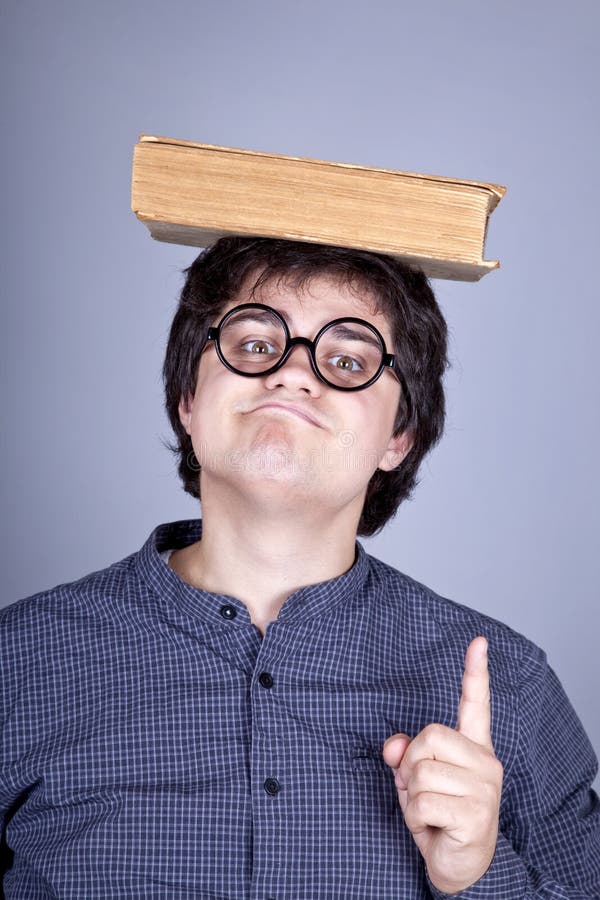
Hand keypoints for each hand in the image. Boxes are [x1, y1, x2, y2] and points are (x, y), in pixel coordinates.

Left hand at [382, 637, 502, 894]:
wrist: (460, 865)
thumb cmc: (438, 813)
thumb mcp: (415, 779)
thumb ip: (404, 754)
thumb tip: (393, 746)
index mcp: (473, 747)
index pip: (476, 703)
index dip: (475, 672)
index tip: (478, 641)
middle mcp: (485, 762)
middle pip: (429, 735)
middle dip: (412, 762)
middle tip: (421, 788)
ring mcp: (485, 788)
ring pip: (421, 770)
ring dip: (412, 794)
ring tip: (428, 809)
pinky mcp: (476, 815)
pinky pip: (423, 801)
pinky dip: (415, 815)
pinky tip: (433, 826)